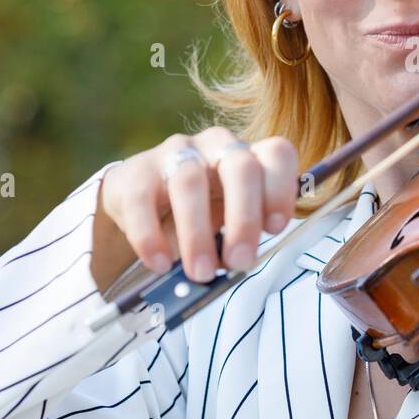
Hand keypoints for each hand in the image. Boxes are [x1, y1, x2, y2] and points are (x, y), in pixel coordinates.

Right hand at [92, 127, 297, 287]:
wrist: (142, 203)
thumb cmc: (201, 212)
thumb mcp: (229, 221)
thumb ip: (240, 238)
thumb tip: (237, 266)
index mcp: (250, 155)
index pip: (277, 154)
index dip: (281, 189)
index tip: (275, 228)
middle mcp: (217, 146)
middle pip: (240, 168)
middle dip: (243, 218)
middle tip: (239, 261)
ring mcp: (176, 153)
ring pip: (190, 183)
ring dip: (197, 234)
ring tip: (200, 273)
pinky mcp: (136, 172)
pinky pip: (142, 201)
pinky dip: (151, 237)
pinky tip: (160, 263)